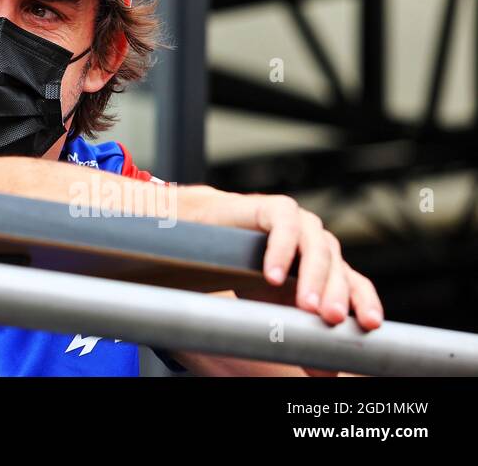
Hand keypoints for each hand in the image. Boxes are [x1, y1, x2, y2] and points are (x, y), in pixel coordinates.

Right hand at [184, 187, 383, 331]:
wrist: (211, 232)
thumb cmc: (247, 270)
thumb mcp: (273, 308)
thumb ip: (299, 333)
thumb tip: (324, 371)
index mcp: (329, 268)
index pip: (357, 284)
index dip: (365, 303)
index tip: (370, 325)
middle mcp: (321, 244)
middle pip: (338, 270)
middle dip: (336, 296)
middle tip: (329, 319)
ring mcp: (302, 224)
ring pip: (317, 250)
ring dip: (313, 279)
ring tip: (305, 305)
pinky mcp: (277, 208)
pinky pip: (285, 228)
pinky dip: (281, 252)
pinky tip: (273, 275)